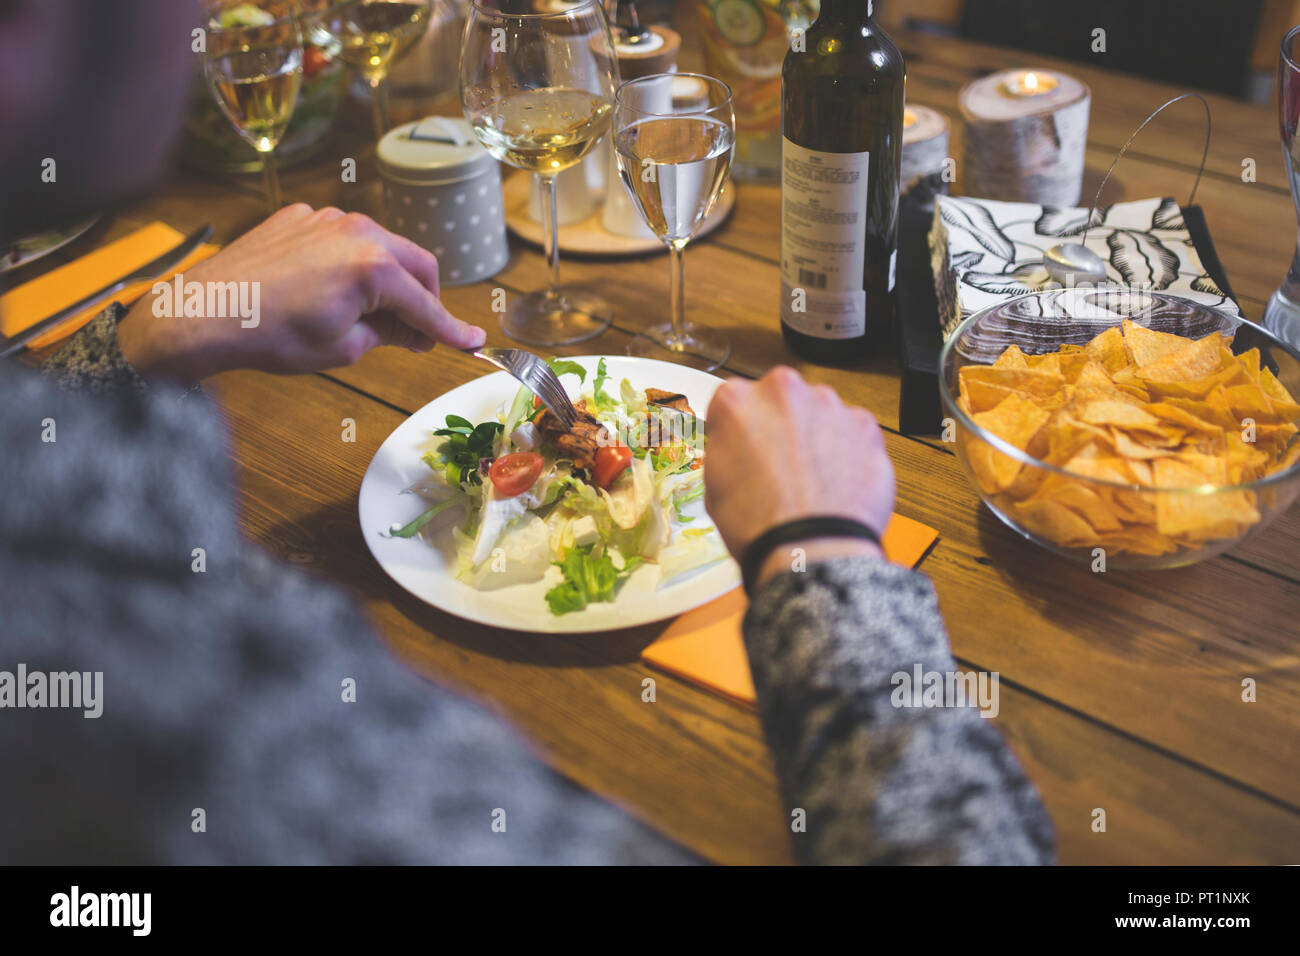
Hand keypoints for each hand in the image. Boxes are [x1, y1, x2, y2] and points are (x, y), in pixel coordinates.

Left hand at [118, 204, 485, 381]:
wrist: (206, 313)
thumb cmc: (270, 335)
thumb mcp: (343, 347)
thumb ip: (388, 333)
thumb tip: (410, 331)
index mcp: (374, 267)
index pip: (427, 305)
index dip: (451, 330)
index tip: (471, 342)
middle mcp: (357, 231)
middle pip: (416, 263)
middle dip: (424, 299)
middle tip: (418, 336)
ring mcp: (325, 219)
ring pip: (380, 246)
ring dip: (388, 279)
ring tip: (373, 316)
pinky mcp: (298, 218)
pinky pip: (340, 238)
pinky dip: (349, 264)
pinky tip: (329, 293)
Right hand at [703, 367, 893, 586]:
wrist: (810, 550)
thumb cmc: (759, 525)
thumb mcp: (714, 485)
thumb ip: (728, 447)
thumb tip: (740, 445)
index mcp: (736, 401)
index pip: (736, 401)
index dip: (743, 429)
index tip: (748, 447)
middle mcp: (782, 390)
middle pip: (782, 400)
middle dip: (783, 425)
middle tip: (783, 465)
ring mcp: (828, 404)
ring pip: (820, 413)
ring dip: (817, 436)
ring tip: (814, 480)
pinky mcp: (864, 424)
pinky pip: (853, 432)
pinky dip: (849, 451)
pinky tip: (838, 482)